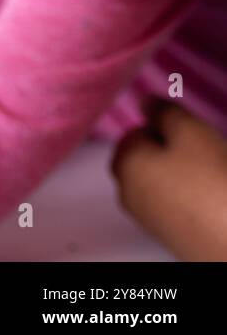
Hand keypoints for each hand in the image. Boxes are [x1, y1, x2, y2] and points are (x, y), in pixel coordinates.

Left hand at [111, 100, 226, 260]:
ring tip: (212, 180)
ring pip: (161, 180)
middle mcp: (125, 191)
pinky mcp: (166, 235)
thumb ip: (164, 112)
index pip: (138, 131)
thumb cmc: (212, 182)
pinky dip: (190, 198)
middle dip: (174, 153)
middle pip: (148, 157)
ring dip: (184, 175)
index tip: (195, 141)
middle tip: (206, 160)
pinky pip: (173, 203)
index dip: (169, 131)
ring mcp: (144, 216)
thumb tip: (143, 100)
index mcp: (122, 163)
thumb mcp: (191, 133)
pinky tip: (211, 199)